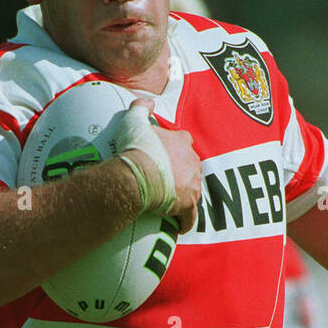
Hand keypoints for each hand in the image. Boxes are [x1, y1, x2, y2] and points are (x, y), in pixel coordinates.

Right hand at [116, 99, 201, 232]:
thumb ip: (141, 108)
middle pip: (192, 166)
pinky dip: (186, 221)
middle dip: (185, 173)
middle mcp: (191, 161)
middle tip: (171, 181)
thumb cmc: (135, 149)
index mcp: (181, 141)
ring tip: (176, 204)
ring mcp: (192, 184)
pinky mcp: (188, 204)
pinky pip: (191, 216)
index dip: (177, 148)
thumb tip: (147, 100)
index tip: (170, 155)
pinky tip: (181, 226)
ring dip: (186, 196)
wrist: (137, 176)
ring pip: (194, 191)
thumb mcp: (134, 121)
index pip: (185, 141)